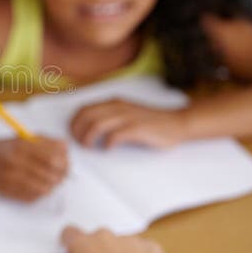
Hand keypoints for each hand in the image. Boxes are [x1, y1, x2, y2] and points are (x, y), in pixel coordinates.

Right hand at [0, 135, 68, 201]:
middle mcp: (15, 162)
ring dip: (51, 187)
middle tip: (62, 177)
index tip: (66, 166)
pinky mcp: (7, 191)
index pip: (52, 159)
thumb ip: (48, 142)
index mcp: (22, 146)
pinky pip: (31, 198)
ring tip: (51, 182)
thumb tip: (66, 149)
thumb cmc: (8, 148)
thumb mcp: (26, 138)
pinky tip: (38, 187)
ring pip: (43, 189)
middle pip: (49, 176)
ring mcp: (10, 178)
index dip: (64, 164)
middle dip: (60, 177)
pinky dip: (39, 194)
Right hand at [55, 227, 171, 252]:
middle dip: (99, 252)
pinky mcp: (151, 248)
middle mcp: (105, 237)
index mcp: (83, 244)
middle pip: (99, 239)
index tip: (74, 250)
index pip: (70, 233)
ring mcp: (130, 241)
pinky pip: (144, 250)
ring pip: (122, 245)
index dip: (71, 241)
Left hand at [70, 98, 189, 148]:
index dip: (74, 122)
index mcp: (113, 103)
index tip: (74, 135)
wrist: (177, 123)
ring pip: (97, 125)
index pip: (84, 109)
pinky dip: (107, 143)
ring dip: (88, 138)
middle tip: (80, 144)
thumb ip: (109, 116)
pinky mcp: (138, 129)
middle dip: (78, 131)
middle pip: (87, 116)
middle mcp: (118, 107)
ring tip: (89, 147)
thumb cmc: (150, 121)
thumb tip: (87, 127)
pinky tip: (108, 149)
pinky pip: (115, 135)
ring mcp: (128, 117)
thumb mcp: (126, 113)